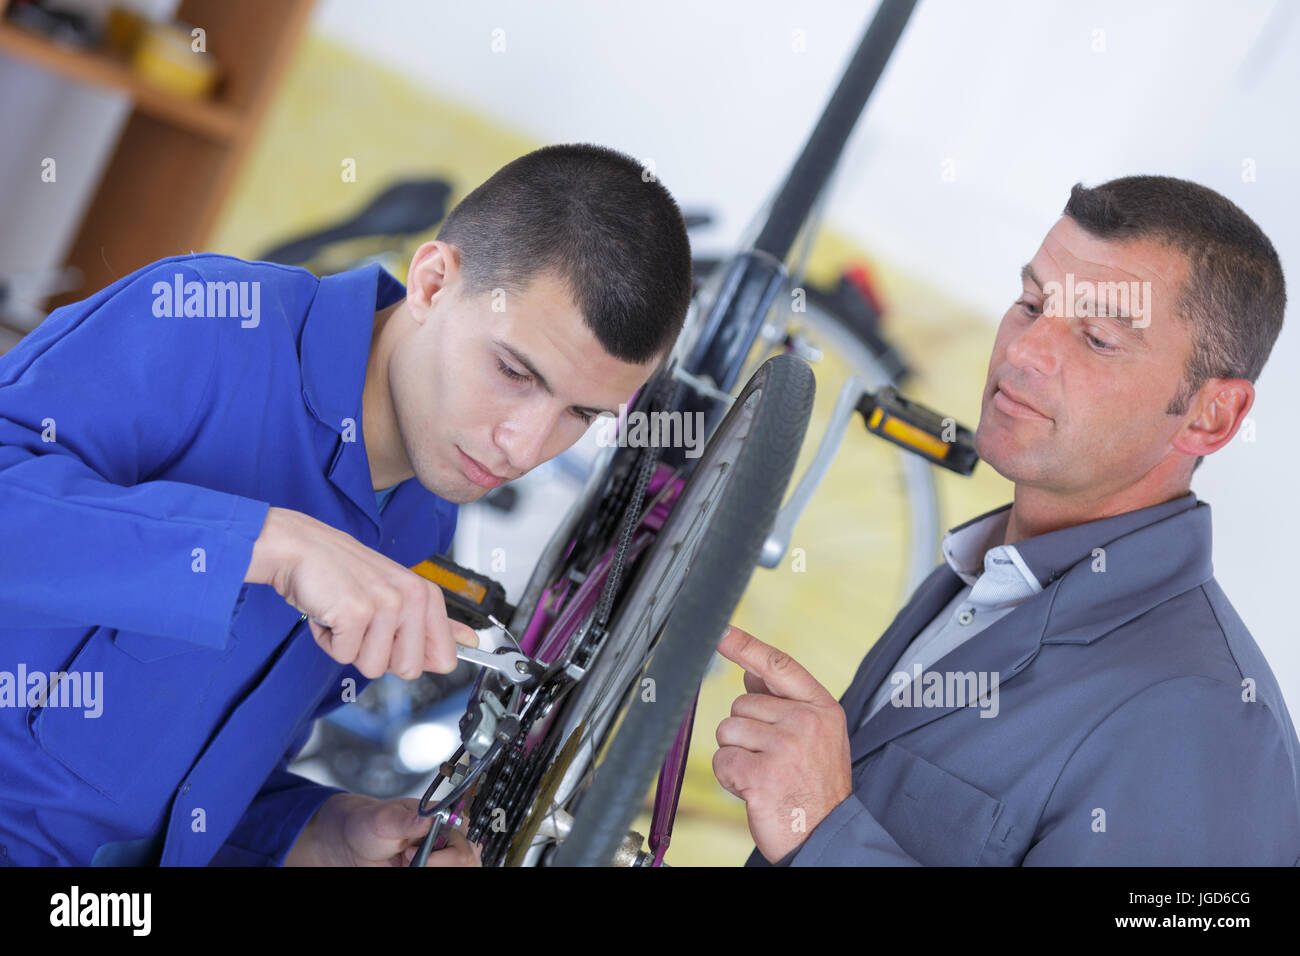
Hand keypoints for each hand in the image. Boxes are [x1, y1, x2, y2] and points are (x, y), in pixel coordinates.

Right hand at [245, 506, 477, 677]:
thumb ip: (435, 621)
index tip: (393, 638)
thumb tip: (472, 642)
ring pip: (373, 667)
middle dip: (379, 656)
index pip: (445, 657)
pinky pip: (343, 656)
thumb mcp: (396, 591)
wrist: (299, 547)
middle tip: (363, 624)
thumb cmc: (342, 571)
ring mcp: (385, 604)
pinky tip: (328, 613)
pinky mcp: (356, 613)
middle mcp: (412, 597)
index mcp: (426, 594)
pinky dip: (328, 641)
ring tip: (344, 615)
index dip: (413, 657)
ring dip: (350, 647)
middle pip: (408, 669)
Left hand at [285, 793, 481, 866]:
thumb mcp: (384, 819)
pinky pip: (442, 876)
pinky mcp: (435, 867)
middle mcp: (450, 842)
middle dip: (432, 865)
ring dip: (427, 869)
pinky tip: (404, 865)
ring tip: (405, 861)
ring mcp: (443, 859)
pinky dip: (420, 868)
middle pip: (464, 866)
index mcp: (447, 821)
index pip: (464, 849)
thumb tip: (426, 817)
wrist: (354, 843)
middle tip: (405, 857)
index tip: (409, 853)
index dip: (441, 858)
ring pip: (453, 872)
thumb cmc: (371, 824)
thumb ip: (406, 820)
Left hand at [712, 624, 852, 862]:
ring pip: (727, 731)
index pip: (779, 666)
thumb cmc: (816, 787)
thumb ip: (784, 702)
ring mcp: (785, 747)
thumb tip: (750, 674)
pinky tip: (754, 790)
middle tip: (770, 760)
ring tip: (765, 775)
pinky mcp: (761, 774)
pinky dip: (730, 778)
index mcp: (822, 708)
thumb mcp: (816, 736)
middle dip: (745, 732)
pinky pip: (722, 760)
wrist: (827, 836)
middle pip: (741, 704)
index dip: (747, 646)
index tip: (721, 631)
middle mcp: (806, 722)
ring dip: (736, 755)